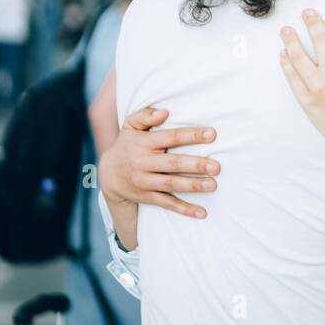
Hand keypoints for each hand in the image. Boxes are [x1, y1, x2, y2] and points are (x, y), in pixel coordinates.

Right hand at [99, 107, 219, 218]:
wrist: (108, 175)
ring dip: (192, 186)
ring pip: (170, 184)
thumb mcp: (130, 125)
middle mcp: (143, 163)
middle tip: (216, 167)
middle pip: (172, 164)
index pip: (170, 137)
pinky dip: (184, 209)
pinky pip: (166, 204)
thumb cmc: (127, 144)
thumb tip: (164, 112)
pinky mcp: (146, 197)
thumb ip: (145, 116)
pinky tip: (202, 212)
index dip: (191, 136)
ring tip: (213, 185)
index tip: (212, 135)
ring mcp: (144, 182)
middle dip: (195, 165)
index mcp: (143, 143)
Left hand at [279, 7, 324, 160]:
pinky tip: (283, 54)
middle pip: (319, 38)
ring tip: (286, 29)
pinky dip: (286, 64)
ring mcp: (316, 85)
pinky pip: (292, 77)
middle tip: (307, 13)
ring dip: (291, 39)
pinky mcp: (306, 99)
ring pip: (299, 55)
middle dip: (312, 22)